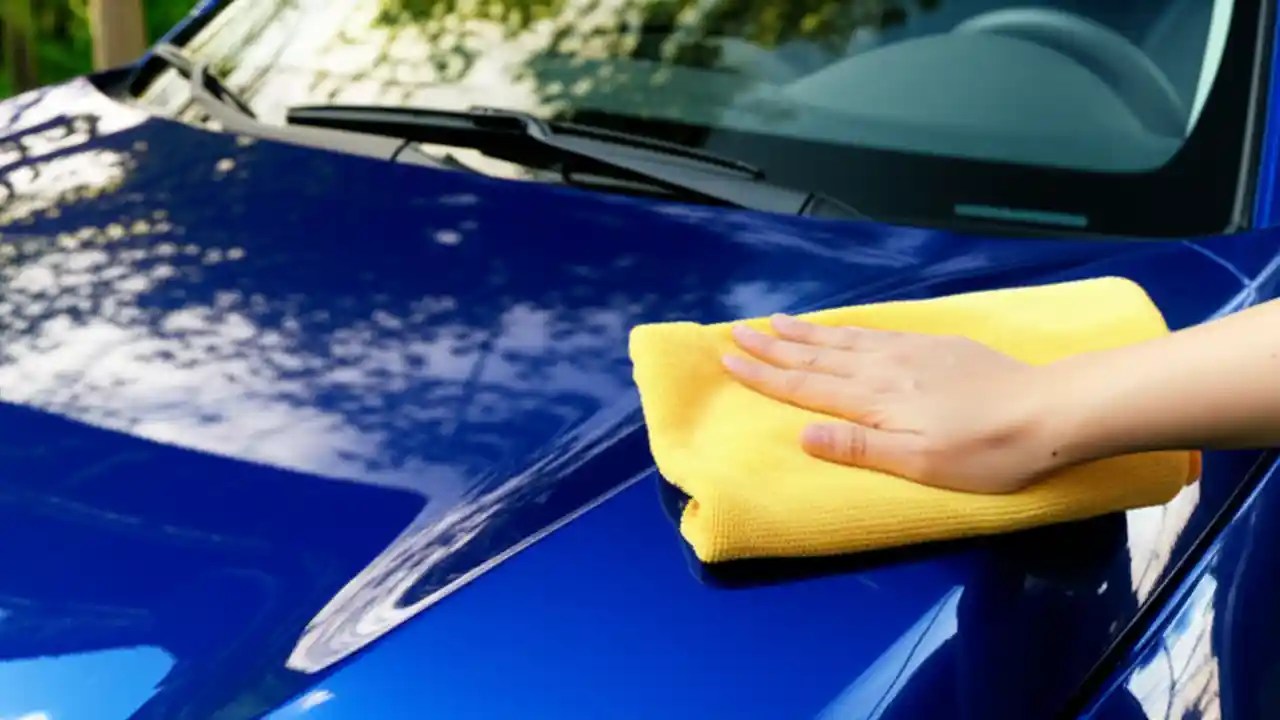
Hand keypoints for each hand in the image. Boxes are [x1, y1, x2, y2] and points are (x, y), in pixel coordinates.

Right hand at [722, 315, 1062, 492]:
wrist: (1048, 410)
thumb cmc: (985, 452)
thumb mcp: (920, 463)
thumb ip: (859, 447)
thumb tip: (800, 434)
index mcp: (875, 401)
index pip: (807, 386)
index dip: (766, 374)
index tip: (729, 360)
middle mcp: (884, 369)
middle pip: (817, 357)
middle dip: (773, 347)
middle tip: (735, 331)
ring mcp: (910, 353)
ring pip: (844, 339)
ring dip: (805, 333)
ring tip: (775, 321)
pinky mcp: (934, 346)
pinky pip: (874, 332)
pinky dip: (846, 329)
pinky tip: (840, 327)